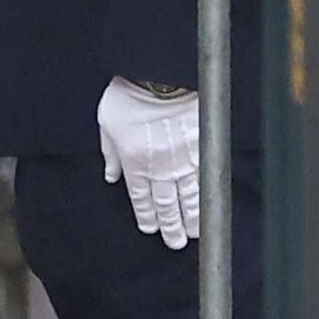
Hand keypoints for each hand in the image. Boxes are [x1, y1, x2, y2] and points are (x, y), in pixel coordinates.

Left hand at [98, 77, 201, 249]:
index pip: (141, 197)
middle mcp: (160, 166)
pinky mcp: (203, 149)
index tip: (151, 229)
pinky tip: (211, 209)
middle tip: (175, 243)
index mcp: (134, 162)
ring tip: (194, 234)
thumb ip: (109, 152)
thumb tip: (110, 175)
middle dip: (171, 226)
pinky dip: (207, 197)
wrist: (161, 74)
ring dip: (191, 218)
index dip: (147, 216)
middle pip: (166, 204)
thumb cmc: (130, 93)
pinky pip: (205, 180)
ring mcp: (183, 160)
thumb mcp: (107, 122)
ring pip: (188, 196)